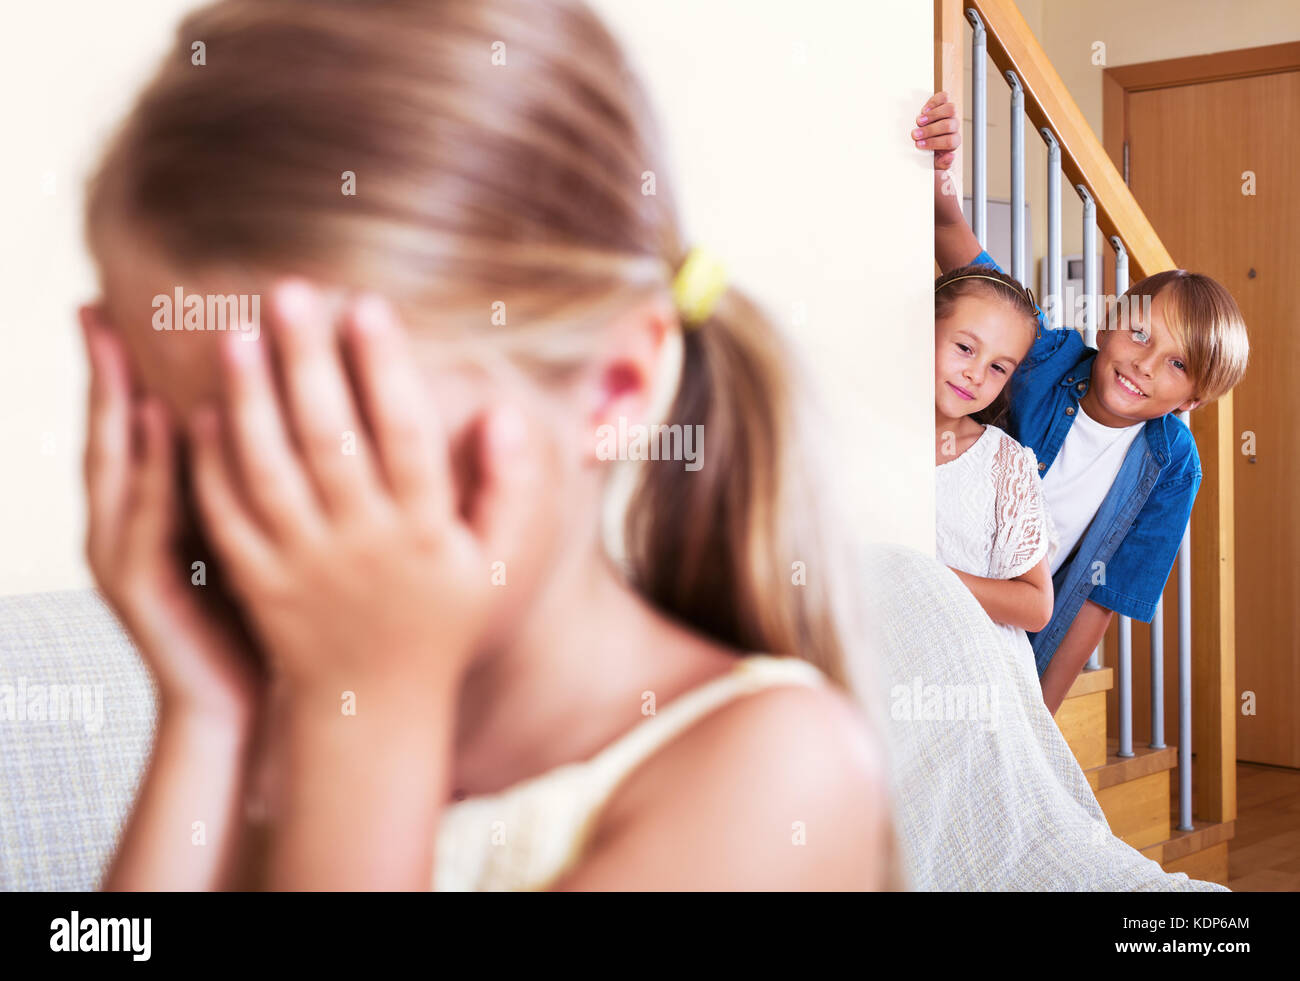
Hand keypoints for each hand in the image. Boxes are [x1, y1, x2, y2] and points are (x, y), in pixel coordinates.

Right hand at [80, 305, 261, 725]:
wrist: (239, 704)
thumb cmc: (258, 612)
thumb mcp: (253, 532)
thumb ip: (252, 477)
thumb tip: (295, 410)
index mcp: (156, 509)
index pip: (136, 425)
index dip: (127, 368)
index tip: (126, 304)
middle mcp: (126, 525)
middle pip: (107, 432)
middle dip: (100, 370)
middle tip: (90, 305)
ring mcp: (124, 555)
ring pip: (113, 465)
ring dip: (113, 402)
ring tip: (113, 340)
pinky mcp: (139, 588)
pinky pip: (145, 514)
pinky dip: (151, 466)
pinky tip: (161, 420)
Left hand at [185, 282, 541, 699]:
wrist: (372, 710)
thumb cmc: (441, 623)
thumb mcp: (495, 565)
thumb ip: (510, 489)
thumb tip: (506, 412)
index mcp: (422, 533)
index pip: (405, 437)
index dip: (386, 368)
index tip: (368, 304)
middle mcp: (361, 544)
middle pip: (329, 439)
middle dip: (307, 360)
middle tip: (288, 289)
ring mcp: (302, 565)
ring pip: (268, 471)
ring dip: (249, 400)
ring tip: (235, 334)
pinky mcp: (256, 583)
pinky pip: (227, 519)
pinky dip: (211, 467)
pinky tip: (202, 413)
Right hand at [912, 91, 960, 170]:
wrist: (927, 143)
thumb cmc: (930, 153)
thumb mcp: (934, 163)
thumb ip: (942, 163)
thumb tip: (950, 156)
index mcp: (953, 141)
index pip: (949, 141)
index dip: (934, 142)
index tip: (918, 145)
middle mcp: (953, 126)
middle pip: (948, 125)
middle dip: (930, 130)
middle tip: (915, 134)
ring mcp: (950, 114)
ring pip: (950, 110)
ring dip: (933, 115)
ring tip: (919, 121)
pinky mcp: (943, 103)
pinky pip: (943, 98)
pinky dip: (934, 102)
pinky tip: (923, 110)